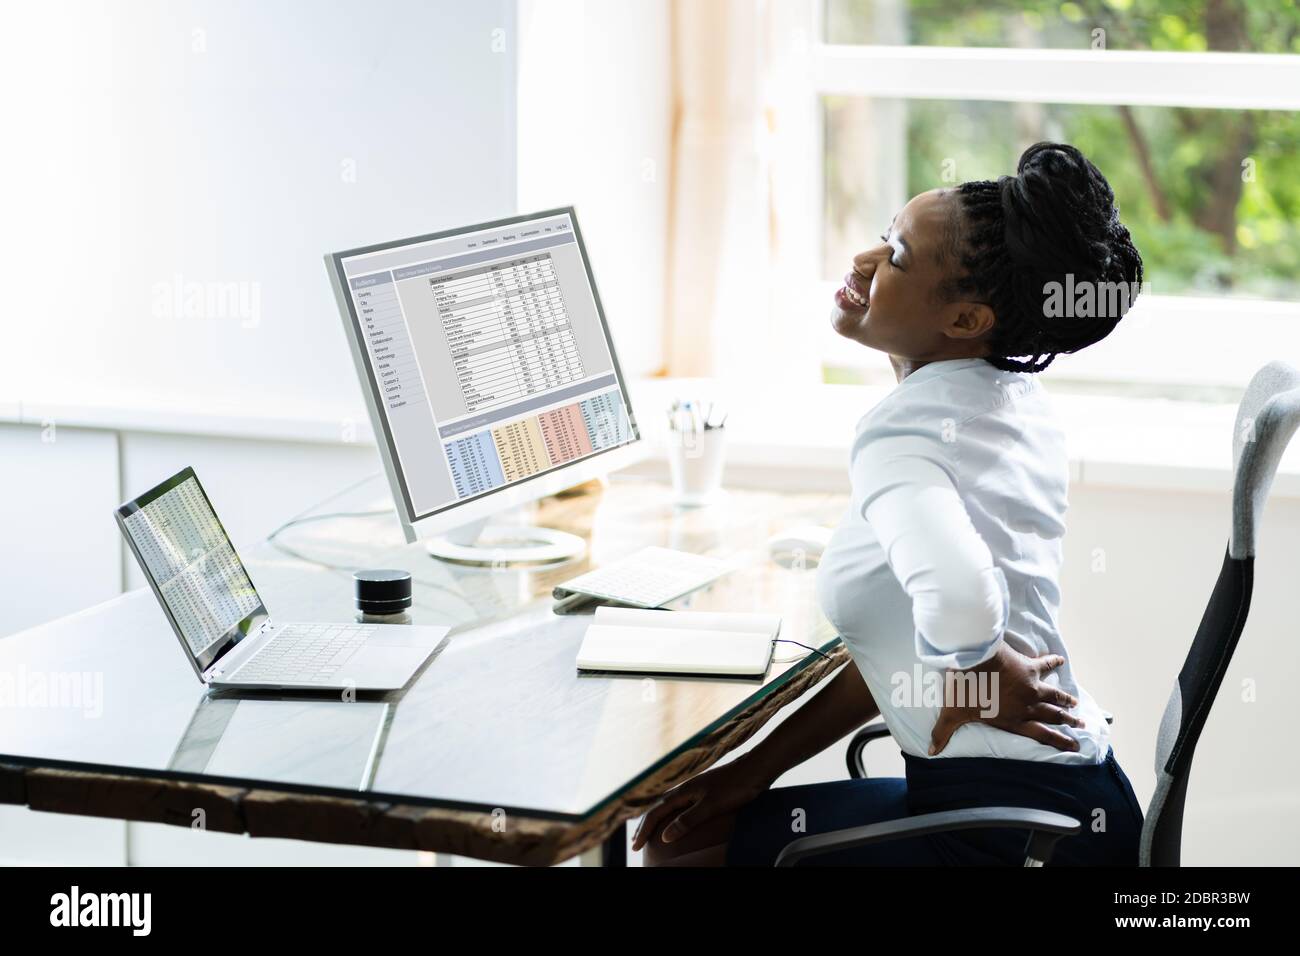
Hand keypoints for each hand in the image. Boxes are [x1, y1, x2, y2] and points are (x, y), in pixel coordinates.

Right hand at [630, 755, 772, 851]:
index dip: (644, 830)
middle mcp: (685, 788)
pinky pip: (679, 804)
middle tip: (636, 842)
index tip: (635, 846)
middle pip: (658, 808)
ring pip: (668, 805)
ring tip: (649, 832)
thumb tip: (664, 836)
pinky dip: (670, 814)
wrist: (755, 769)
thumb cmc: (735, 787)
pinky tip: (676, 819)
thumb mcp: (711, 806)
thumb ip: (687, 821)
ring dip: (656, 820)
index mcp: (683, 791)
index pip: (656, 813)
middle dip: (645, 826)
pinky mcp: (705, 791)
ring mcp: (695, 789)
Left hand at [929, 642, 1082, 754]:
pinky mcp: (1029, 666)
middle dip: (1068, 722)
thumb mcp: (952, 713)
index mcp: (1012, 719)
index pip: (1039, 735)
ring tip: (1077, 704)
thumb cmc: (963, 688)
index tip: (1073, 746)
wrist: (972, 659)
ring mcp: (1030, 686)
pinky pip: (1045, 664)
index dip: (1058, 741)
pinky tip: (1061, 659)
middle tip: (1082, 726)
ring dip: (1066, 699)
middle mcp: (1026, 705)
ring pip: (1054, 695)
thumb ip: (943, 733)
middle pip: (1052, 716)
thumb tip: (931, 752)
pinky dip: (1053, 662)